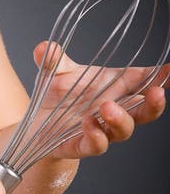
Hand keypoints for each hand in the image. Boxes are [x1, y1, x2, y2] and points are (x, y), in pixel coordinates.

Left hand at [32, 41, 168, 159]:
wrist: (37, 127)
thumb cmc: (59, 96)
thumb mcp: (54, 73)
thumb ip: (52, 60)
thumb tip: (44, 47)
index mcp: (116, 87)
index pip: (145, 80)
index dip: (163, 76)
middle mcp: (115, 110)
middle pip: (144, 111)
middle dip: (154, 104)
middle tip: (156, 93)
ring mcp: (102, 129)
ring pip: (124, 130)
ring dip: (120, 119)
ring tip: (108, 106)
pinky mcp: (83, 146)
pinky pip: (97, 145)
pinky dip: (96, 135)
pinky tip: (89, 123)